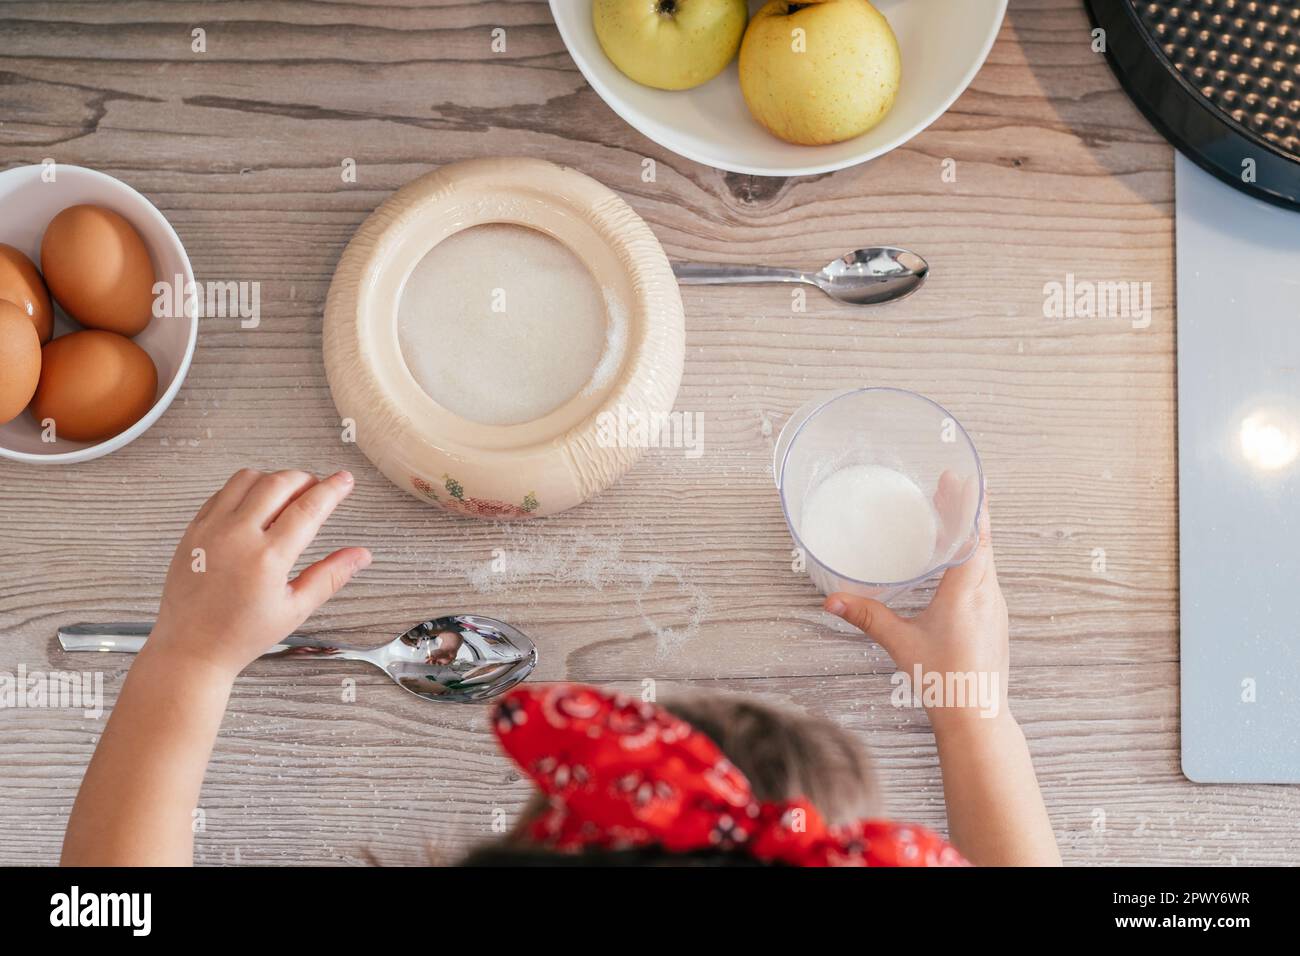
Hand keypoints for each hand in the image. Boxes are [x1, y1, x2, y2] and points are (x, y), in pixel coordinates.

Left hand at [149, 468, 371, 678]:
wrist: (190, 648)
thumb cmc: (241, 635)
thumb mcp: (295, 609)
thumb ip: (331, 576)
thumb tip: (361, 555)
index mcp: (267, 559)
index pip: (308, 508)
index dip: (332, 489)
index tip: (345, 479)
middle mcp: (237, 537)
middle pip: (279, 483)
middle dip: (305, 479)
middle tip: (318, 488)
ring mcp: (211, 530)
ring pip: (248, 478)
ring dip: (274, 479)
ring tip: (287, 495)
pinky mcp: (193, 530)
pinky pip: (222, 492)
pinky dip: (245, 489)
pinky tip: (256, 505)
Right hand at [824, 493, 1007, 729]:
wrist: (977, 718)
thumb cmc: (945, 681)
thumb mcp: (900, 643)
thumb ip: (867, 616)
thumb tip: (832, 600)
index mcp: (967, 592)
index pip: (974, 536)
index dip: (970, 504)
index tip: (965, 478)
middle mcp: (987, 594)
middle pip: (981, 539)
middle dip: (965, 509)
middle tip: (948, 485)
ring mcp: (994, 607)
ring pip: (985, 557)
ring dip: (970, 532)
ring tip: (951, 513)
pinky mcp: (993, 620)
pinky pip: (985, 576)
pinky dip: (972, 556)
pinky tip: (955, 559)